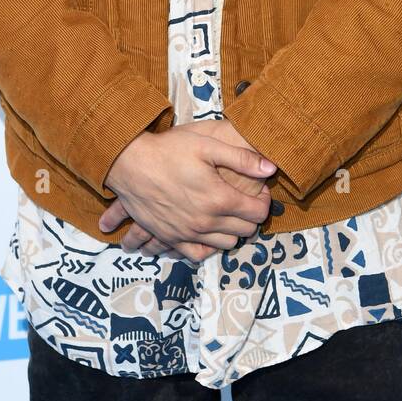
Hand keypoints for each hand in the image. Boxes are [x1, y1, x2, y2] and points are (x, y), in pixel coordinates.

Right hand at [97, 120, 275, 264]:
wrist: (130, 164)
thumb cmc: (169, 150)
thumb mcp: (207, 145)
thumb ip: (241, 158)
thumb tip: (271, 168)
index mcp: (219, 198)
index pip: (257, 212)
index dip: (263, 201)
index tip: (260, 191)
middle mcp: (206, 222)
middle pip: (245, 231)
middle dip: (251, 217)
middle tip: (246, 201)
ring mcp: (188, 233)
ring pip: (225, 244)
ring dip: (232, 231)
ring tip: (227, 214)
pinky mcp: (171, 238)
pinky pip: (197, 255)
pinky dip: (207, 247)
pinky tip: (207, 233)